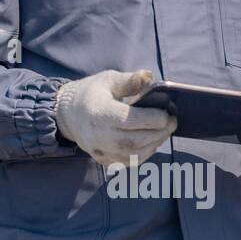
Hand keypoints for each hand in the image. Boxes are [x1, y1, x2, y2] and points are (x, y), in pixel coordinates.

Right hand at [54, 69, 175, 167]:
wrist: (67, 114)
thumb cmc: (91, 93)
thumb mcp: (108, 80)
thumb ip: (130, 81)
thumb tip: (149, 77)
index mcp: (100, 112)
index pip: (131, 120)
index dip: (154, 118)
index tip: (167, 112)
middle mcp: (99, 135)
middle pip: (136, 141)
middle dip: (160, 133)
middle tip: (172, 122)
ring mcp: (100, 150)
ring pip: (134, 155)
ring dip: (155, 144)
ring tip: (164, 131)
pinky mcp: (103, 159)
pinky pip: (128, 162)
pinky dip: (144, 154)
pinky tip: (151, 142)